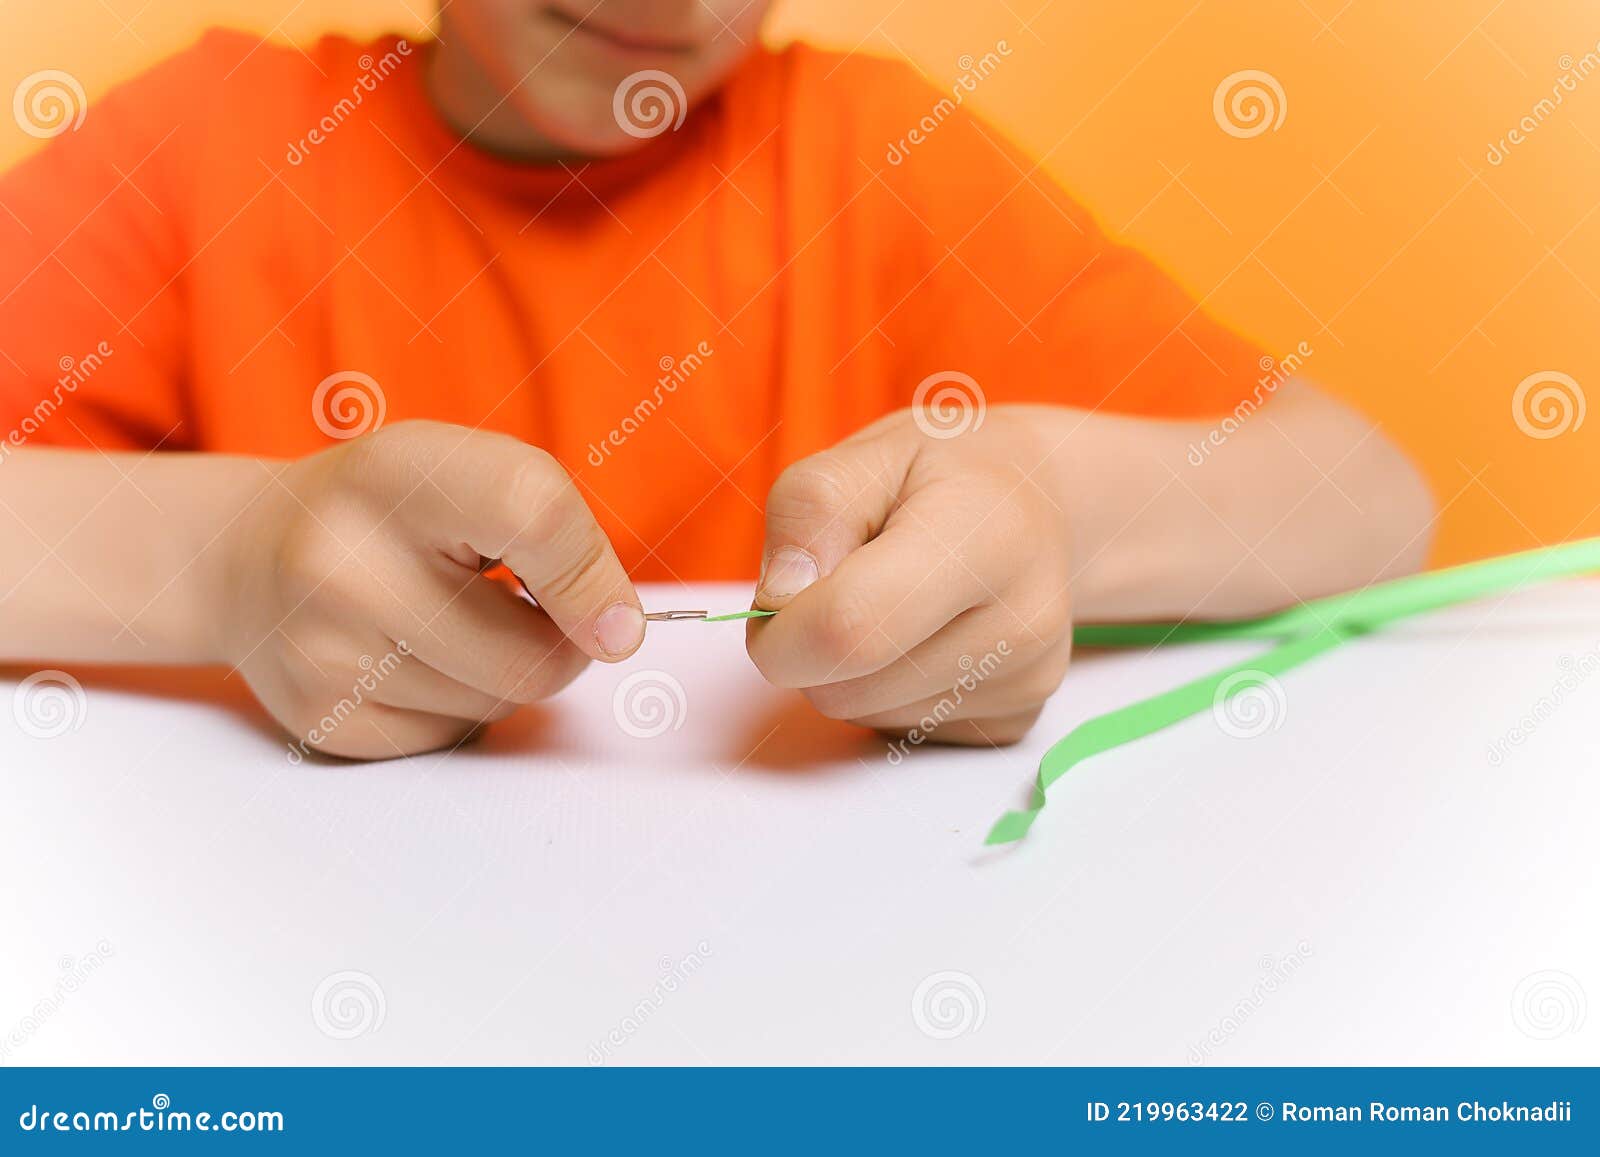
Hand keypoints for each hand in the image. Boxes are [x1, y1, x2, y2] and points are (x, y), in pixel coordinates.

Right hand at [217, 420, 642, 759]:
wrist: (249, 554)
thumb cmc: (392, 509)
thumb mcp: (466, 469)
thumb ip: (558, 532)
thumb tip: (619, 635)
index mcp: (401, 473)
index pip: (534, 516)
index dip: (593, 577)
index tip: (617, 621)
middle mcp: (346, 564)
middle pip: (534, 660)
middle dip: (559, 646)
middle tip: (517, 606)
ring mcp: (325, 653)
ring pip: (500, 704)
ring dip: (504, 674)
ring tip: (446, 621)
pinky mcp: (323, 720)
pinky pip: (453, 736)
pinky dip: (457, 706)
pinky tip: (409, 659)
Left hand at [746, 406, 1072, 744]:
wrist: (1040, 503)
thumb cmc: (947, 473)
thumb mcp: (866, 454)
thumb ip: (809, 511)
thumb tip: (779, 600)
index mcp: (986, 539)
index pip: (851, 627)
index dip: (781, 630)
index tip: (777, 599)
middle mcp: (1020, 623)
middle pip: (845, 687)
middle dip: (809, 646)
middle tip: (841, 582)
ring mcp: (1025, 680)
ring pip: (862, 713)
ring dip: (846, 669)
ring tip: (891, 601)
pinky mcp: (1014, 721)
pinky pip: (895, 728)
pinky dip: (883, 689)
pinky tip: (921, 635)